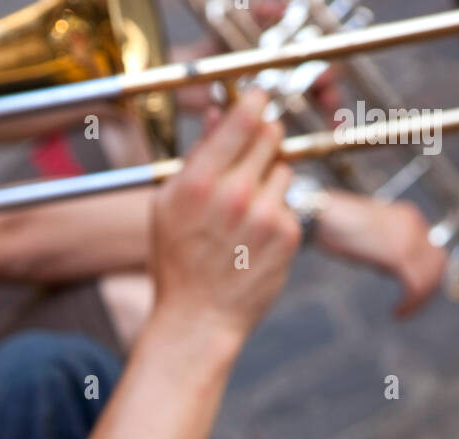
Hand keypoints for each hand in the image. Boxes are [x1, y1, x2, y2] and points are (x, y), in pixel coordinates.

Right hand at [151, 90, 299, 348]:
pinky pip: (289, 203)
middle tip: (249, 159)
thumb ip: (195, 157)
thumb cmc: (177, 264)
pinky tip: (254, 238)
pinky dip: (276, 213)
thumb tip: (217, 113)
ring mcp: (266, 215)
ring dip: (269, 180)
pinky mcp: (287, 235)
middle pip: (270, 134)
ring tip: (245, 212)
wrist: (198, 320)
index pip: (243, 117)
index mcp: (200, 182)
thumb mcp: (168, 206)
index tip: (258, 98)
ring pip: (283, 169)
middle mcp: (236, 194)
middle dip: (262, 140)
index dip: (254, 101)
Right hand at [315, 189, 446, 316]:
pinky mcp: (398, 254)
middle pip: (438, 263)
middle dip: (427, 290)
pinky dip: (411, 302)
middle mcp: (414, 225)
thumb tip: (390, 267)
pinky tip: (397, 311)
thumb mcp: (369, 233)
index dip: (426, 275)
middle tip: (410, 306)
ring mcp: (408, 238)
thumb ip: (385, 246)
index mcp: (408, 217)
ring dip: (419, 299)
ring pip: (431, 276)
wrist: (321, 214)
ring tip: (403, 312)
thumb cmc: (335, 225)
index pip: (432, 249)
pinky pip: (416, 284)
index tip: (411, 293)